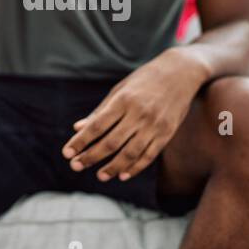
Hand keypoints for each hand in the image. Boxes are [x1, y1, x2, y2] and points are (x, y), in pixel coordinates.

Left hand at [61, 52, 204, 182]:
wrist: (181, 72)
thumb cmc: (145, 80)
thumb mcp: (120, 89)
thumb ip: (100, 110)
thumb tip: (78, 128)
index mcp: (123, 100)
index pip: (97, 126)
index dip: (81, 141)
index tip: (67, 152)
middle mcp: (138, 113)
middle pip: (111, 142)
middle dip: (91, 157)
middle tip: (76, 166)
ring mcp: (154, 124)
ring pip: (130, 153)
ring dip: (113, 167)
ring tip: (100, 175)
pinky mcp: (167, 133)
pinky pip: (149, 155)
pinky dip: (136, 167)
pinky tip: (123, 175)